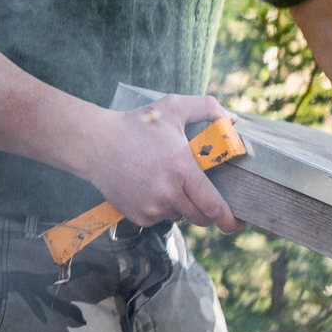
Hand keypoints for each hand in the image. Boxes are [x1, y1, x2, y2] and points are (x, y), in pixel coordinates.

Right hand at [81, 94, 239, 232]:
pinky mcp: (138, 215)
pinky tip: (148, 186)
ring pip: (180, 216)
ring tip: (164, 181)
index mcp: (181, 169)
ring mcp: (152, 207)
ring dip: (180, 205)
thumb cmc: (135, 125)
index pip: (214, 206)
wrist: (94, 143)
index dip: (229, 219)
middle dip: (205, 210)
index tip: (237, 223)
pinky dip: (160, 207)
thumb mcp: (172, 107)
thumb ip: (207, 107)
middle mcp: (168, 193)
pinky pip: (159, 218)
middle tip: (200, 194)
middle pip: (201, 217)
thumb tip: (233, 120)